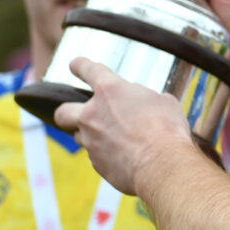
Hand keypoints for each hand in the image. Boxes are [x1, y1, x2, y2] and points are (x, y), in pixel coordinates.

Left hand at [53, 58, 191, 194]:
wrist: (162, 164)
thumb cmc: (166, 129)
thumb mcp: (163, 102)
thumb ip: (146, 99)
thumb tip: (146, 105)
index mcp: (110, 90)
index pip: (88, 70)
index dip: (80, 65)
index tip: (75, 64)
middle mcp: (92, 114)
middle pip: (63, 111)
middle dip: (67, 111)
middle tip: (80, 114)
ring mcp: (91, 140)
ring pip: (80, 136)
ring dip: (92, 135)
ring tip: (113, 138)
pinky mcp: (97, 163)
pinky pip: (97, 156)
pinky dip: (107, 154)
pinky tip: (125, 156)